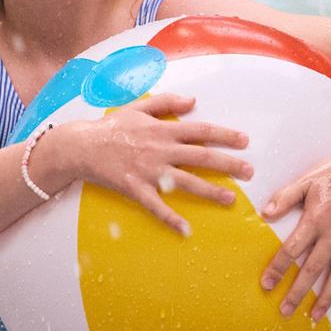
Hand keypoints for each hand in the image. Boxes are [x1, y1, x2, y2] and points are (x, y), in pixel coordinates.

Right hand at [59, 95, 251, 237]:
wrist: (80, 145)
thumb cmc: (110, 126)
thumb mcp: (138, 107)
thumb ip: (166, 102)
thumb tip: (193, 101)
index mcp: (162, 130)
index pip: (201, 131)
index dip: (224, 135)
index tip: (244, 141)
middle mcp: (160, 150)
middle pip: (201, 157)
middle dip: (228, 164)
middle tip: (249, 171)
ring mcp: (148, 170)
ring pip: (186, 182)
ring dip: (211, 191)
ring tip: (231, 199)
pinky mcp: (135, 188)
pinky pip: (156, 206)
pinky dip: (171, 219)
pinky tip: (186, 230)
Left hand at [258, 146, 330, 318]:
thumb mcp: (305, 180)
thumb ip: (284, 197)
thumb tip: (264, 213)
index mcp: (315, 221)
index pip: (290, 251)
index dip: (277, 269)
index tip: (266, 285)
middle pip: (312, 271)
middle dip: (297, 293)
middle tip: (284, 312)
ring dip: (326, 298)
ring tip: (315, 316)